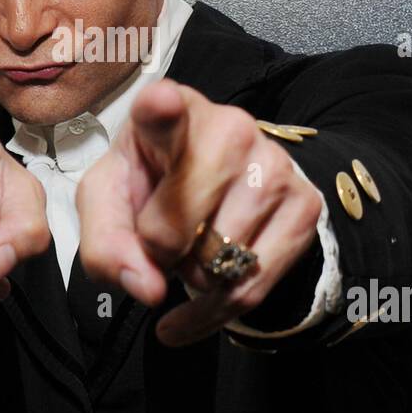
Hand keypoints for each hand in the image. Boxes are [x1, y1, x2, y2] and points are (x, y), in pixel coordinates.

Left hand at [76, 80, 322, 346]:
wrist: (211, 189)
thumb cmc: (148, 186)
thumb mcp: (107, 206)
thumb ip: (106, 245)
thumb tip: (150, 289)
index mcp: (166, 112)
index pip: (162, 108)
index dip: (160, 108)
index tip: (160, 103)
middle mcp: (228, 127)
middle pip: (178, 224)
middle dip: (161, 251)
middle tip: (163, 236)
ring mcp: (273, 164)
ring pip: (218, 261)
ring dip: (193, 275)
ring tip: (192, 247)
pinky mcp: (305, 204)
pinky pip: (252, 287)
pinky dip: (217, 309)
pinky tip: (203, 293)